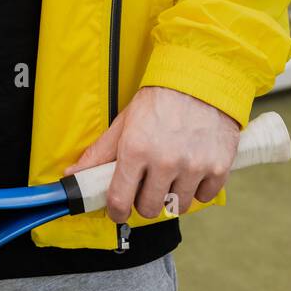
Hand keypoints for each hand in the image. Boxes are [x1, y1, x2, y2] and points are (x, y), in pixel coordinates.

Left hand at [63, 86, 241, 222]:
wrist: (200, 80)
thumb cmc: (159, 100)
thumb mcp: (124, 122)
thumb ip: (99, 153)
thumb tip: (72, 176)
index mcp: (135, 149)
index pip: (119, 201)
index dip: (116, 211)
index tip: (118, 210)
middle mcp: (164, 161)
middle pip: (149, 209)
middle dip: (144, 201)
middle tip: (146, 185)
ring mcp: (193, 166)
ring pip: (178, 206)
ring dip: (172, 195)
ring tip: (171, 173)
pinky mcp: (218, 168)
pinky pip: (204, 197)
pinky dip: (198, 188)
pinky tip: (192, 170)